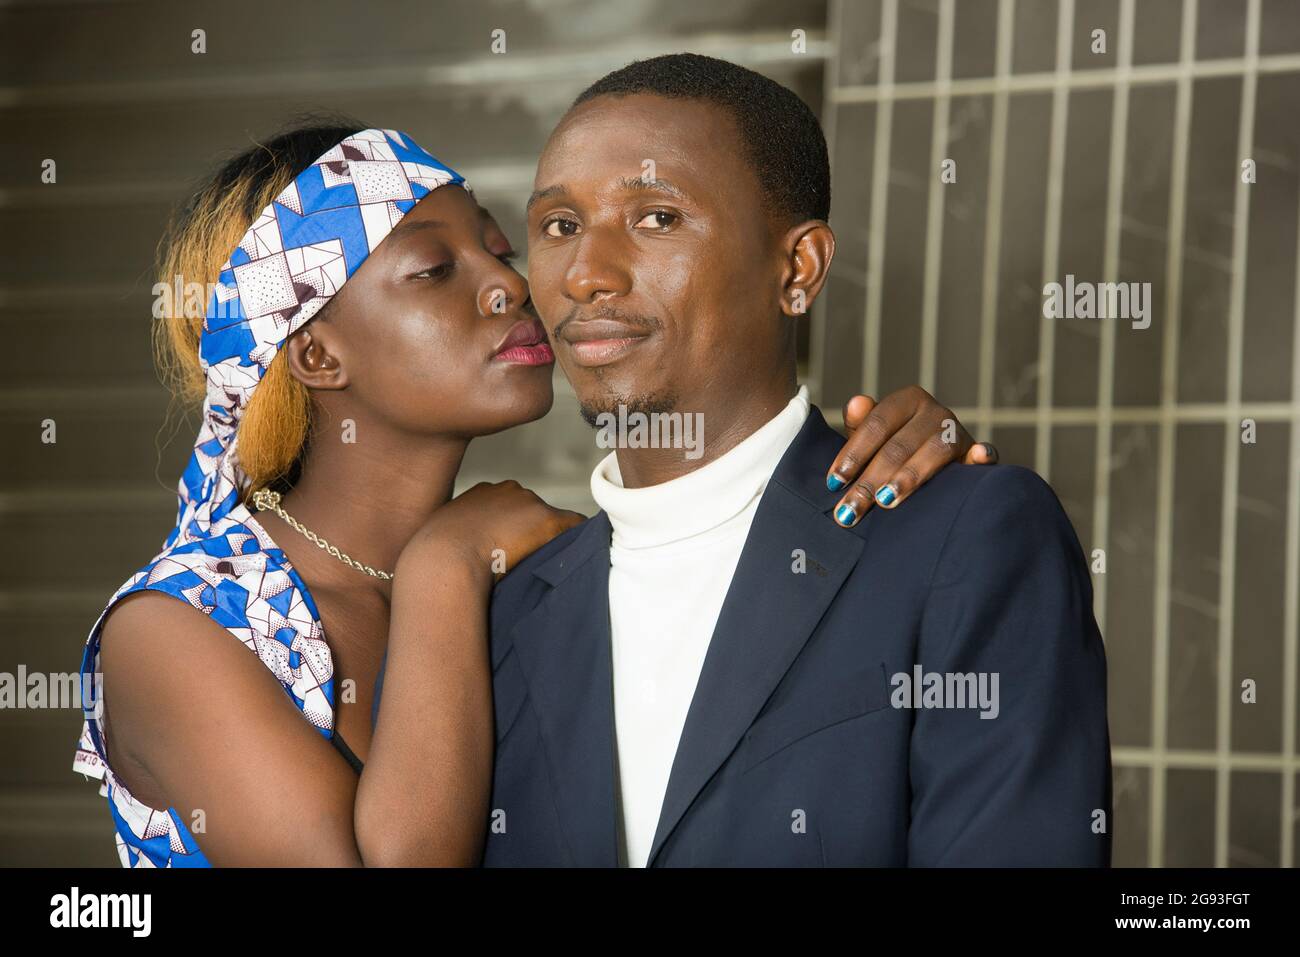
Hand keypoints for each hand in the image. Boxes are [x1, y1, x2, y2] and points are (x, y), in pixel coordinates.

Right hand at [398, 480, 585, 580]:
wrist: (444, 559)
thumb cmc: (437, 559)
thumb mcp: (444, 538)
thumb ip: (461, 537)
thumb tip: (463, 555)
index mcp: (482, 494)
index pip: (509, 507)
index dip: (512, 531)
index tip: (511, 551)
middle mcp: (508, 491)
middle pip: (533, 510)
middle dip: (532, 533)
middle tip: (526, 563)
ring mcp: (529, 503)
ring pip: (553, 520)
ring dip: (550, 539)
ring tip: (542, 565)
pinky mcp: (546, 519)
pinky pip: (575, 525)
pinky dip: (577, 539)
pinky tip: (576, 554)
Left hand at [825, 387, 997, 526]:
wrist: (936, 458)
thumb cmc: (896, 448)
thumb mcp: (875, 437)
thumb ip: (861, 425)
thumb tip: (856, 403)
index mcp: (907, 401)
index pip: (876, 425)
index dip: (853, 454)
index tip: (834, 483)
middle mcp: (934, 412)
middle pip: (899, 446)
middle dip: (870, 481)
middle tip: (850, 510)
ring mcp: (958, 432)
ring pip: (933, 452)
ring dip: (909, 477)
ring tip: (886, 501)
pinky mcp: (977, 453)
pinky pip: (983, 453)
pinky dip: (982, 456)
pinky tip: (977, 460)